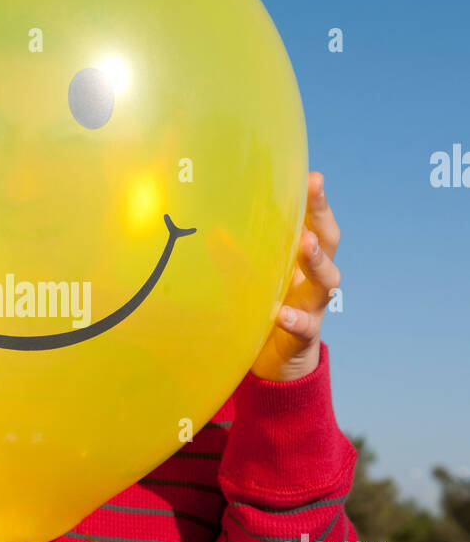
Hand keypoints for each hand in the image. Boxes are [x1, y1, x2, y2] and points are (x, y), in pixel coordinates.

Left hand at [250, 171, 340, 382]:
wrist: (279, 364)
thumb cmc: (266, 311)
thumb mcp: (250, 283)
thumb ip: (237, 260)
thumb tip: (213, 232)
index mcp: (302, 261)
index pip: (315, 224)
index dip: (316, 202)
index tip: (313, 177)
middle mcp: (313, 280)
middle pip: (328, 244)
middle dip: (322, 219)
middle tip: (314, 193)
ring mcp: (313, 307)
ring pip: (325, 282)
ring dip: (316, 262)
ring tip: (306, 245)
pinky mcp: (305, 336)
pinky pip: (305, 326)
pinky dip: (295, 318)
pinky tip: (282, 313)